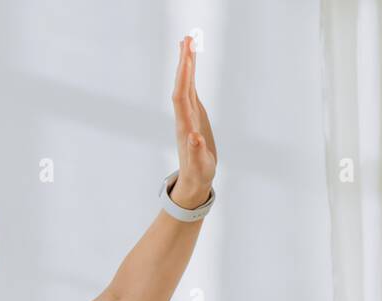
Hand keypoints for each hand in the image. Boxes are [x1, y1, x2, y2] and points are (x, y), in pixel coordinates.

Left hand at [170, 36, 216, 207]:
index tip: (187, 56)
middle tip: (187, 39)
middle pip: (182, 85)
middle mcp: (184, 117)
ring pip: (186, 85)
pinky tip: (191, 64)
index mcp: (185, 126)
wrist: (194, 180)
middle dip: (184, 63)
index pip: (181, 96)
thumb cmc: (198, 173)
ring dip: (186, 65)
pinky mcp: (194, 115)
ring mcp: (188, 115)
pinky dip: (191, 75)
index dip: (183, 76)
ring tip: (187, 43)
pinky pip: (191, 90)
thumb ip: (196, 152)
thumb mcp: (199, 166)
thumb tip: (193, 138)